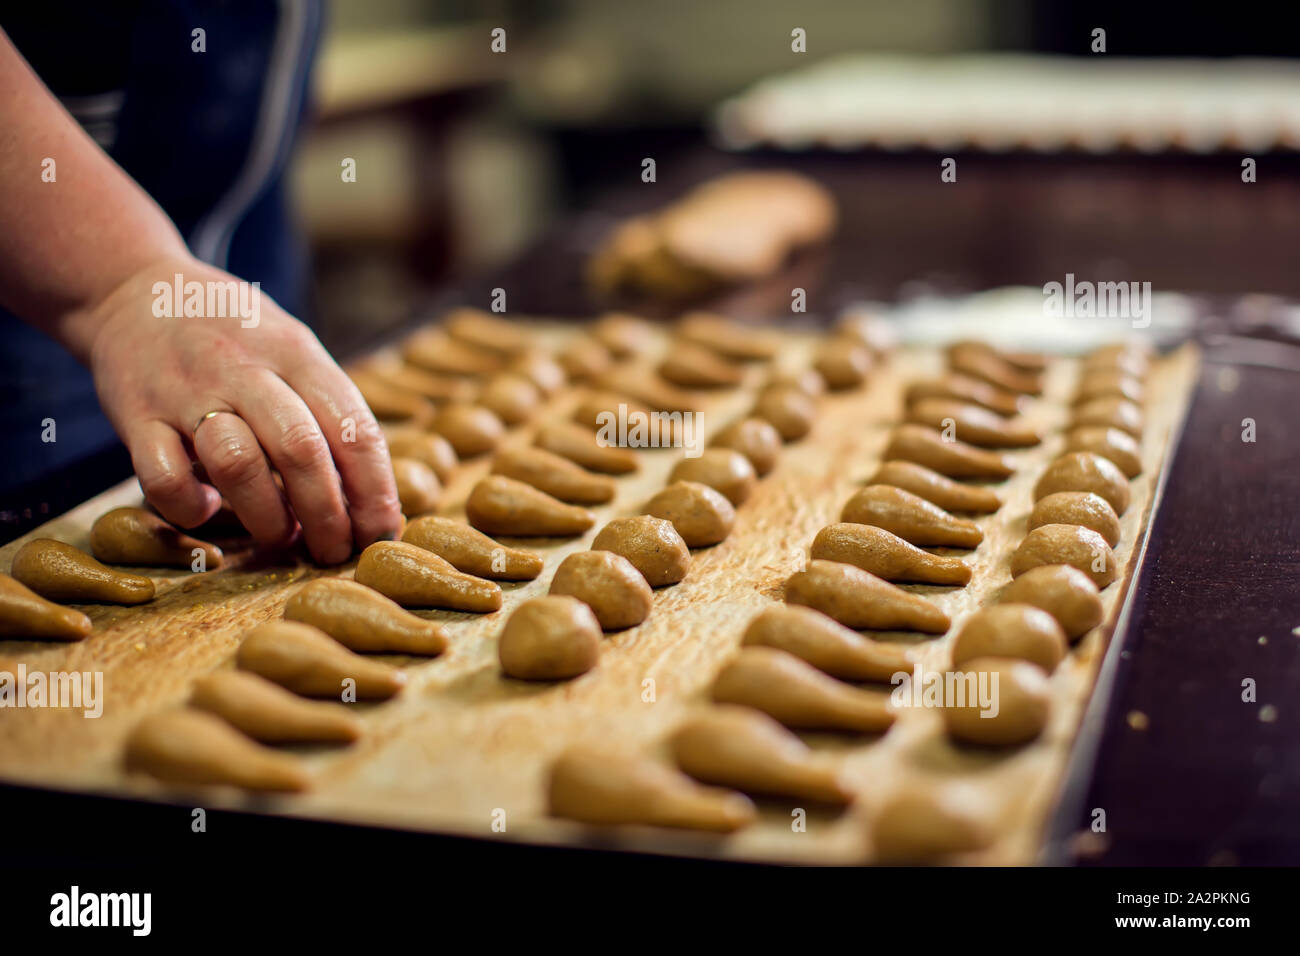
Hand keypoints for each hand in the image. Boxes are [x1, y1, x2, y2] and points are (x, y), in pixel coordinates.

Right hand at [86, 255, 401, 562]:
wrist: (134, 291)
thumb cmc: (235, 337)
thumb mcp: (293, 348)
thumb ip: (326, 409)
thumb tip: (370, 497)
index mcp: (297, 354)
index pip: (354, 429)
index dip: (375, 492)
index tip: (380, 534)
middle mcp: (245, 369)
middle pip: (301, 451)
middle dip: (327, 515)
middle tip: (333, 552)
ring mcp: (186, 391)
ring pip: (237, 464)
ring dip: (267, 517)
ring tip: (281, 537)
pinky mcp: (136, 415)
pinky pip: (163, 477)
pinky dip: (190, 508)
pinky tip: (206, 509)